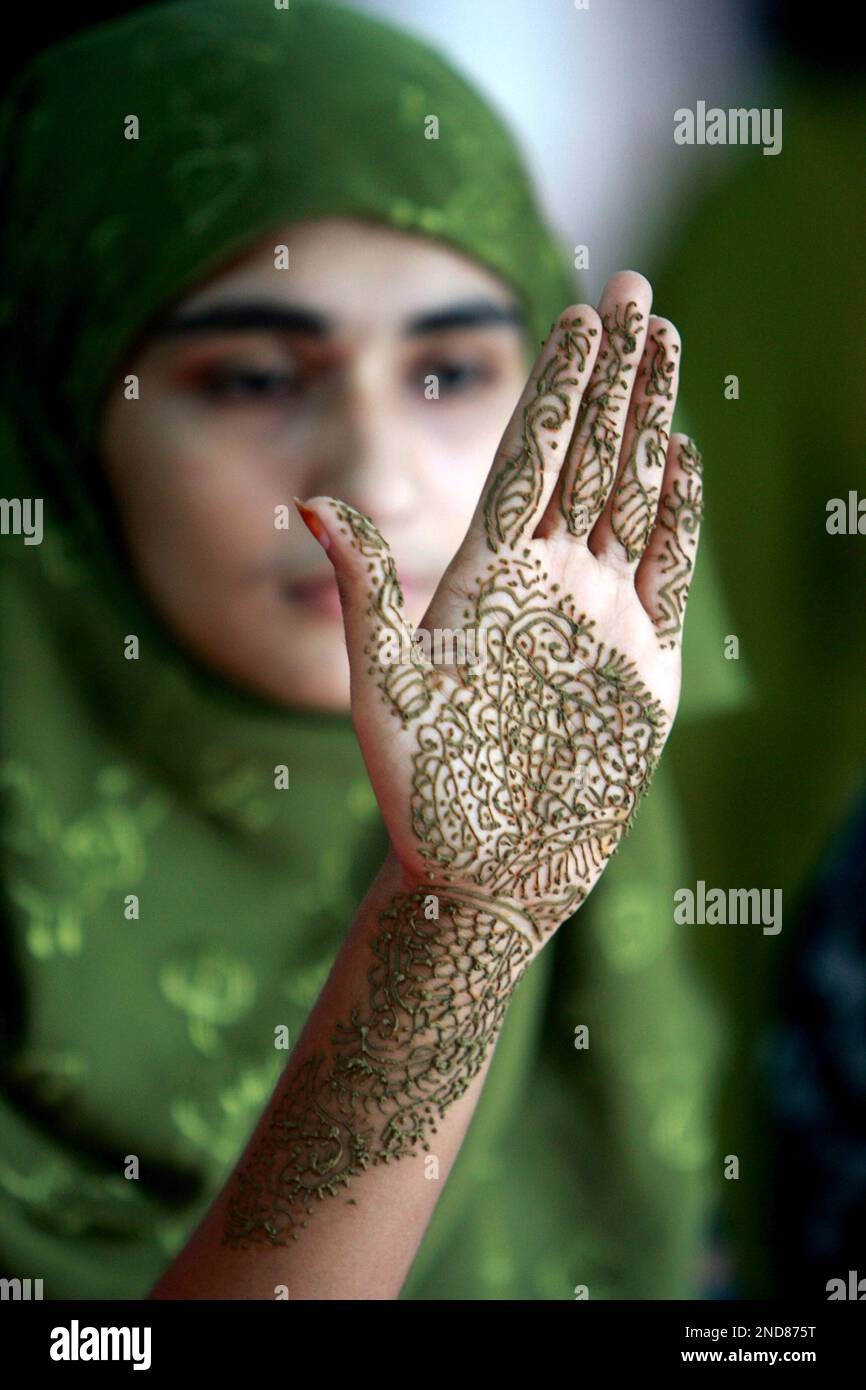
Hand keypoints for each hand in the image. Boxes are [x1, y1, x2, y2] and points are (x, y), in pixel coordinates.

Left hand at [294, 272, 702, 956]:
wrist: (493, 873)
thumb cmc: (426, 797)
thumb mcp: (387, 691)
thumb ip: (366, 593)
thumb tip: (311, 500)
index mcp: (486, 578)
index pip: (530, 459)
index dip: (556, 386)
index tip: (577, 313)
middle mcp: (546, 582)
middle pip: (587, 455)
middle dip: (613, 373)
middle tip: (638, 292)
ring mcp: (601, 615)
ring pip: (631, 495)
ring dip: (649, 418)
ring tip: (667, 344)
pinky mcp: (647, 662)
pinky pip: (667, 569)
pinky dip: (680, 512)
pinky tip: (680, 451)